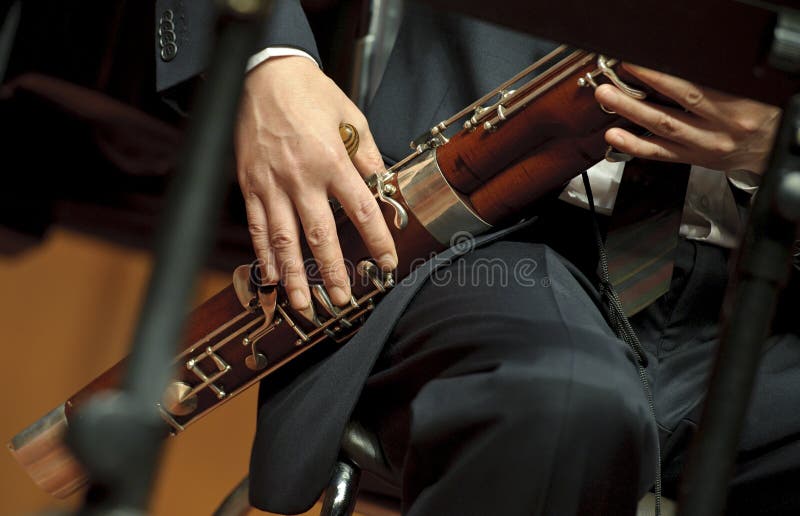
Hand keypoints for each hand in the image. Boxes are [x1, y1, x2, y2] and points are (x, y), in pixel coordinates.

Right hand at [235, 56, 396, 312]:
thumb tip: (384, 186)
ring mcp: (271, 184)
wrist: (263, 74)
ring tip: (304, 304)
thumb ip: (368, 156)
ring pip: (283, 240)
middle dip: (332, 272)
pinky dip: (264, 255)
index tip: (387, 262)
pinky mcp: (250, 184)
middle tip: (342, 299)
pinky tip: (273, 277)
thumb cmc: (309, 93)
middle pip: (320, 235)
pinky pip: (257, 227)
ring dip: (294, 276)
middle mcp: (301, 177)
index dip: (377, 240)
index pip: (361, 210)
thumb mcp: (351, 117)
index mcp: (332, 160)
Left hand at [595, 63, 780, 173]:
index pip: (693, 90)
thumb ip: (716, 81)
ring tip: (609, 100)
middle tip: (611, 85)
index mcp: (735, 106)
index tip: (636, 65)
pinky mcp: (692, 158)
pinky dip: (634, 145)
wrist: (769, 147)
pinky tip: (616, 137)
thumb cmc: (759, 113)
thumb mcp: (747, 92)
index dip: (661, 78)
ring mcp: (702, 145)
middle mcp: (718, 128)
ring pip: (662, 129)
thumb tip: (678, 64)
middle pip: (672, 110)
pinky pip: (660, 153)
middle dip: (636, 97)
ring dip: (631, 114)